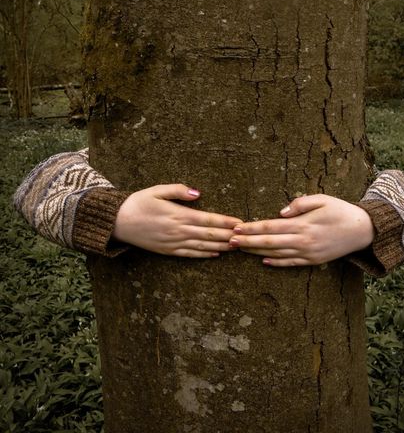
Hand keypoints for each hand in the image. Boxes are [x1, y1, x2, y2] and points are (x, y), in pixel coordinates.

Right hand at [113, 184, 240, 257]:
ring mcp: (173, 243)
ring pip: (202, 246)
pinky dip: (204, 254)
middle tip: (245, 237)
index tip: (240, 222)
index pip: (208, 219)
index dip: (226, 221)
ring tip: (236, 246)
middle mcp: (178, 230)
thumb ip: (178, 190)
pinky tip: (215, 254)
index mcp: (178, 214)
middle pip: (209, 234)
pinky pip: (189, 254)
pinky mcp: (167, 251)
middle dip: (229, 236)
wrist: (117, 222)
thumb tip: (197, 193)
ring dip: (221, 246)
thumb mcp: (156, 190)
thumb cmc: (138, 202)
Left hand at [229, 194, 374, 266]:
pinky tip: (263, 261)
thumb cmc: (340, 210)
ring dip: (256, 252)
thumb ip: (300, 204)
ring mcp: (308, 253)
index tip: (237, 228)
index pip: (271, 227)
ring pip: (276, 254)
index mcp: (303, 225)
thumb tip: (280, 212)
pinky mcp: (313, 261)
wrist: (363, 230)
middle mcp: (303, 241)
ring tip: (240, 249)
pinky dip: (276, 263)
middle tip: (230, 241)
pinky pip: (290, 263)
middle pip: (269, 242)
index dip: (252, 228)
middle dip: (247, 242)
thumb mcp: (322, 199)